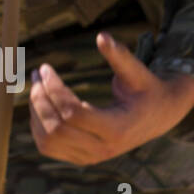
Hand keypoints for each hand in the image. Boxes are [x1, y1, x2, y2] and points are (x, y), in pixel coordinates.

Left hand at [28, 32, 193, 164]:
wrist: (158, 116)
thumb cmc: (145, 89)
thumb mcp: (137, 72)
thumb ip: (120, 56)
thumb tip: (102, 36)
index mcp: (118, 129)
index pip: (73, 114)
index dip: (54, 90)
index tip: (45, 68)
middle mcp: (103, 149)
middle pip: (56, 129)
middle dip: (40, 99)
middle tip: (36, 75)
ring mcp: (91, 157)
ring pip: (48, 141)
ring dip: (35, 112)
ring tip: (36, 86)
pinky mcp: (81, 157)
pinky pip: (48, 146)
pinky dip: (37, 125)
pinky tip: (41, 103)